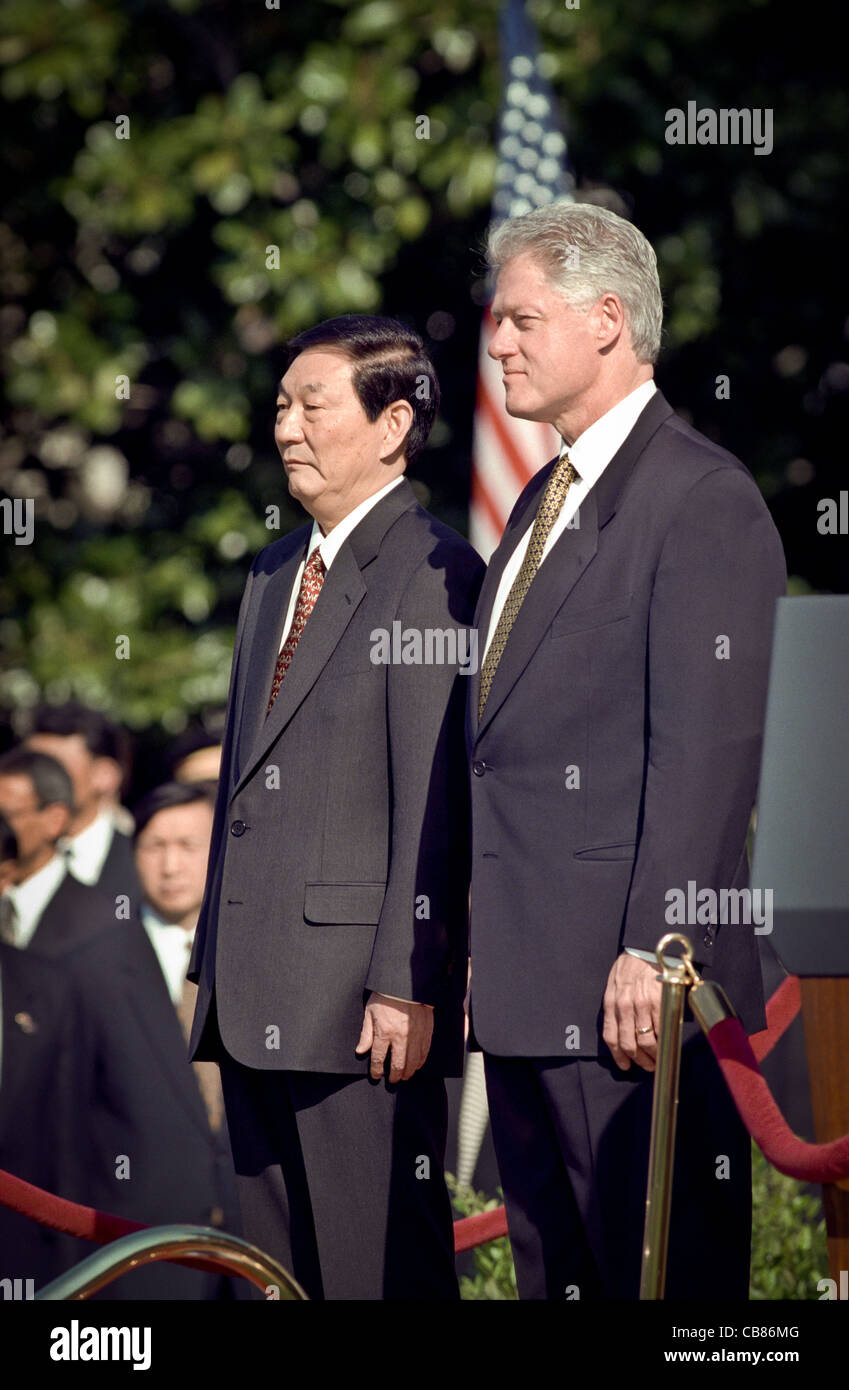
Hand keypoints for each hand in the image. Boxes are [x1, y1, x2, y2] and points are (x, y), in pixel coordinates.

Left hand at [356, 992, 433, 1081]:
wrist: (406, 982)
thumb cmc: (386, 996)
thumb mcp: (370, 1012)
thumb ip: (366, 1034)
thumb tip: (361, 1051)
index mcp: (384, 1032)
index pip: (379, 1059)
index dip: (376, 1070)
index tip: (376, 1076)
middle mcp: (400, 1037)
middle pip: (398, 1065)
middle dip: (394, 1076)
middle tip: (393, 1080)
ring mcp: (415, 1035)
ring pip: (413, 1062)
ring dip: (408, 1072)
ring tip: (404, 1076)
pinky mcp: (426, 1031)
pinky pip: (424, 1052)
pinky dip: (420, 1062)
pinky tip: (417, 1065)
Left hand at [602, 953, 661, 1071]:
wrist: (646, 949)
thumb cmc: (630, 967)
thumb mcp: (614, 985)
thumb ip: (616, 1007)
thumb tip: (623, 1032)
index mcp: (611, 1002)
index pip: (611, 1037)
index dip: (618, 1056)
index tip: (625, 1065)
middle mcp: (624, 1006)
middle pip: (628, 1044)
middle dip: (638, 1060)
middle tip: (646, 1066)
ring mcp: (642, 1005)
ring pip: (645, 1042)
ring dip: (652, 1056)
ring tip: (657, 1061)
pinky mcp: (659, 1002)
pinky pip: (661, 1030)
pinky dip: (664, 1043)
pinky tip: (666, 1047)